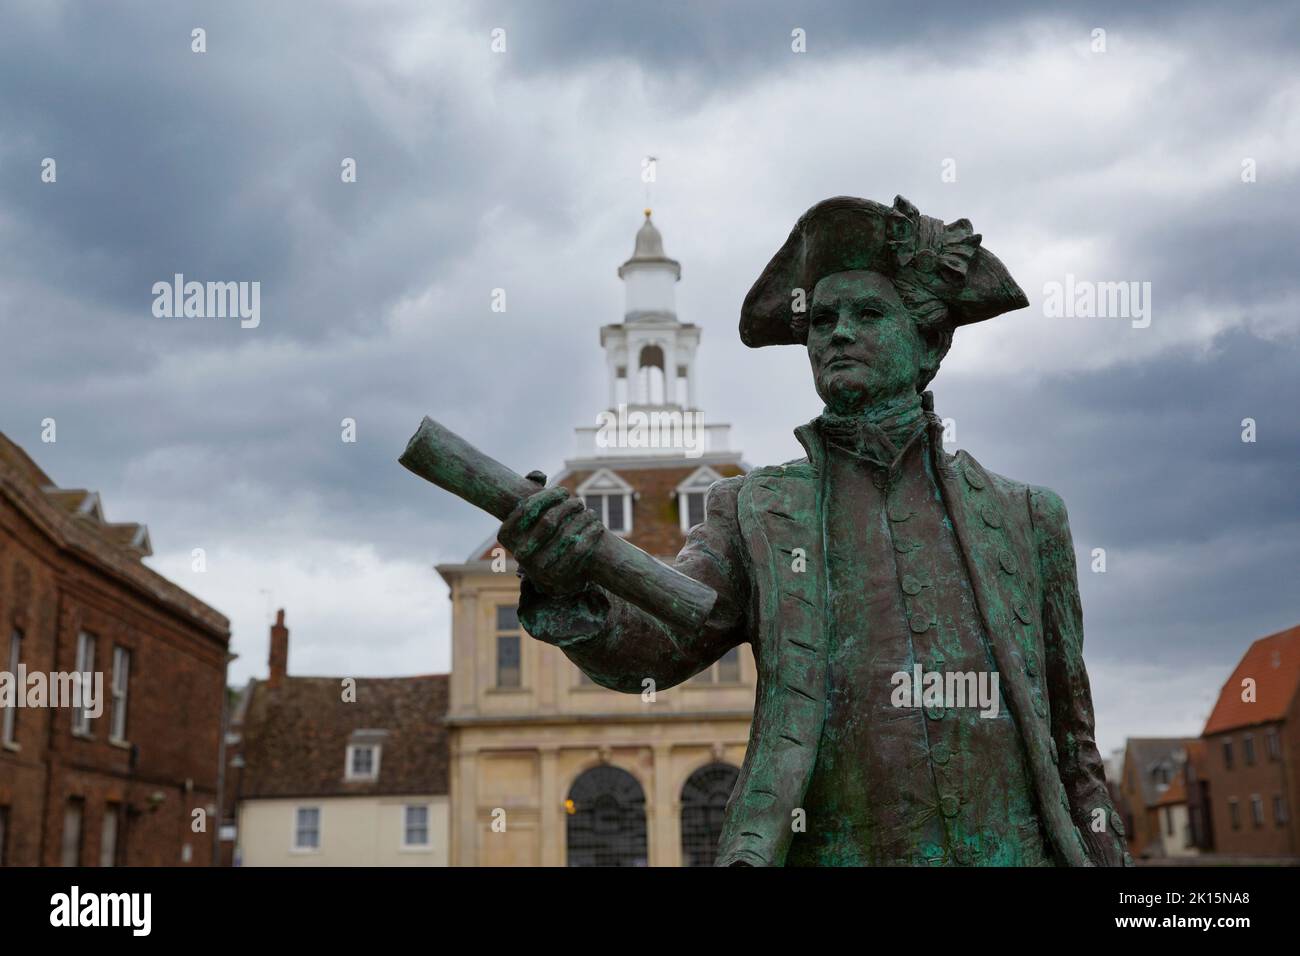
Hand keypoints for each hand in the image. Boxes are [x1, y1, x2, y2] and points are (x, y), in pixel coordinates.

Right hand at [499, 473, 603, 593]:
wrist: (553, 574)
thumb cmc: (542, 534)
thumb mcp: (531, 515)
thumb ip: (531, 490)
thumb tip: (540, 476)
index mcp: (507, 535)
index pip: (527, 508)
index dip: (549, 496)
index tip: (563, 491)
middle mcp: (519, 553)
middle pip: (549, 520)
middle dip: (568, 506)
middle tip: (578, 502)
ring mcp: (538, 568)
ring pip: (566, 535)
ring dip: (583, 519)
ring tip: (589, 513)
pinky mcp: (558, 577)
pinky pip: (579, 551)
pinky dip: (590, 535)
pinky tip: (597, 526)